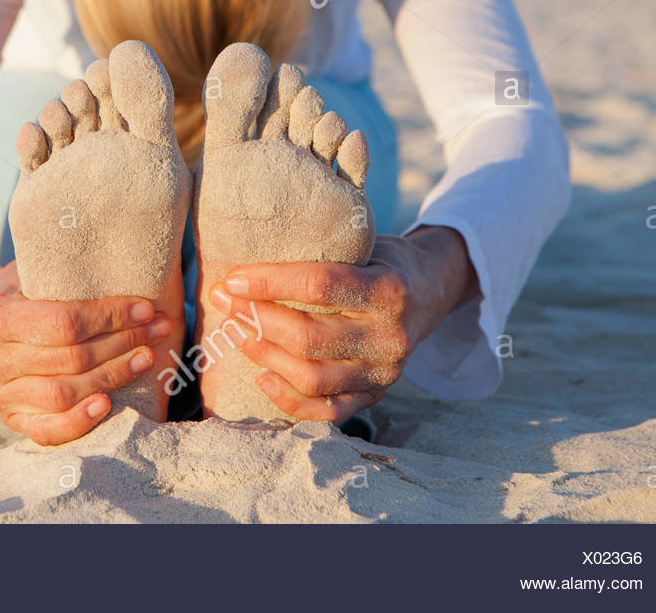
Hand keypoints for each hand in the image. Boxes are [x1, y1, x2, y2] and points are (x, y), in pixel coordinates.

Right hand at [0, 259, 174, 444]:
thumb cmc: (21, 289)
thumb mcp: (31, 267)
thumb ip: (62, 267)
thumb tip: (123, 251)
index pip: (64, 322)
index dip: (110, 317)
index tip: (146, 307)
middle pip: (70, 358)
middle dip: (122, 343)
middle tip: (158, 329)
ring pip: (64, 392)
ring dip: (113, 376)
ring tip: (146, 358)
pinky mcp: (11, 419)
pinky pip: (47, 431)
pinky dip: (79, 421)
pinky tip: (108, 404)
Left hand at [207, 226, 476, 422]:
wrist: (431, 291)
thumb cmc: (381, 261)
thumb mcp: (362, 244)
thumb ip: (319, 252)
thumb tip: (245, 261)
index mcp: (389, 289)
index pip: (319, 286)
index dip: (269, 283)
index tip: (232, 280)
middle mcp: (390, 336)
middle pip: (309, 337)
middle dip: (256, 319)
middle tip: (224, 302)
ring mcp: (385, 372)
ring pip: (312, 377)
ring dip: (263, 354)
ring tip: (235, 331)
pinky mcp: (375, 396)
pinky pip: (327, 411)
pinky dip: (289, 399)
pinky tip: (261, 375)